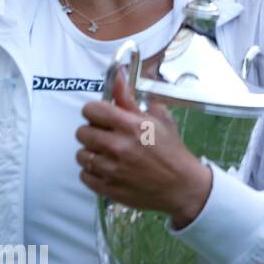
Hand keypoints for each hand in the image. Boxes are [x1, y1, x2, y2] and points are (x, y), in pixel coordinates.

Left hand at [75, 71, 213, 227]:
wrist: (183, 186)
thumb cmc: (171, 150)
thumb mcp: (157, 119)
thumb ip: (129, 98)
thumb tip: (117, 75)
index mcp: (130, 126)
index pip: (90, 110)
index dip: (95, 112)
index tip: (103, 117)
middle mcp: (118, 146)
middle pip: (81, 132)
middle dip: (92, 132)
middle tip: (107, 137)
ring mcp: (111, 169)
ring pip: (81, 154)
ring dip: (92, 153)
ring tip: (108, 155)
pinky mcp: (108, 188)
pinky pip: (84, 175)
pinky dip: (93, 173)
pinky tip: (108, 170)